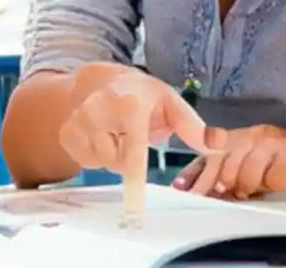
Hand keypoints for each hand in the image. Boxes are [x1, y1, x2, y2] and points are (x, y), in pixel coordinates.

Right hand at [59, 68, 224, 179]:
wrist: (101, 80)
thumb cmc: (141, 94)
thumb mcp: (171, 102)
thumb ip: (194, 127)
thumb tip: (218, 145)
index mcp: (127, 104)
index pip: (132, 147)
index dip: (135, 175)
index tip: (134, 206)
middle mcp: (97, 110)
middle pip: (117, 161)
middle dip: (129, 155)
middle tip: (133, 134)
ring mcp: (77, 121)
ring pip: (102, 162)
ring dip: (113, 155)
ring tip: (118, 133)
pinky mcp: (67, 134)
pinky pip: (87, 161)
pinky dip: (97, 154)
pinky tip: (101, 135)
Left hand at [172, 125, 285, 199]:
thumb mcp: (262, 163)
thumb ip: (238, 171)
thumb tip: (212, 192)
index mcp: (246, 136)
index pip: (211, 150)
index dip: (195, 170)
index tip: (181, 188)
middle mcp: (256, 135)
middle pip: (223, 161)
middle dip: (215, 184)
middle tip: (217, 196)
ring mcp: (273, 142)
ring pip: (244, 172)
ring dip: (246, 187)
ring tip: (252, 192)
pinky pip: (271, 178)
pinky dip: (272, 186)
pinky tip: (277, 184)